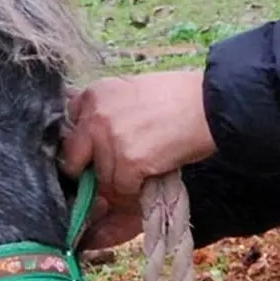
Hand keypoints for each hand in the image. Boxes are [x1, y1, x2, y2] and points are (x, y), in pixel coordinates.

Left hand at [61, 71, 214, 250]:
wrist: (210, 105)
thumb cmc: (178, 96)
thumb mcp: (131, 90)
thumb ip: (106, 109)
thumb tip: (92, 138)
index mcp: (94, 94)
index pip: (69, 128)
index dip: (82, 146)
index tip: (93, 154)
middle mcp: (94, 115)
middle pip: (73, 159)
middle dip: (90, 170)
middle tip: (114, 170)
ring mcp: (109, 140)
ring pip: (101, 179)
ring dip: (120, 181)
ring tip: (146, 165)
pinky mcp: (127, 162)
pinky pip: (122, 189)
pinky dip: (136, 189)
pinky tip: (153, 173)